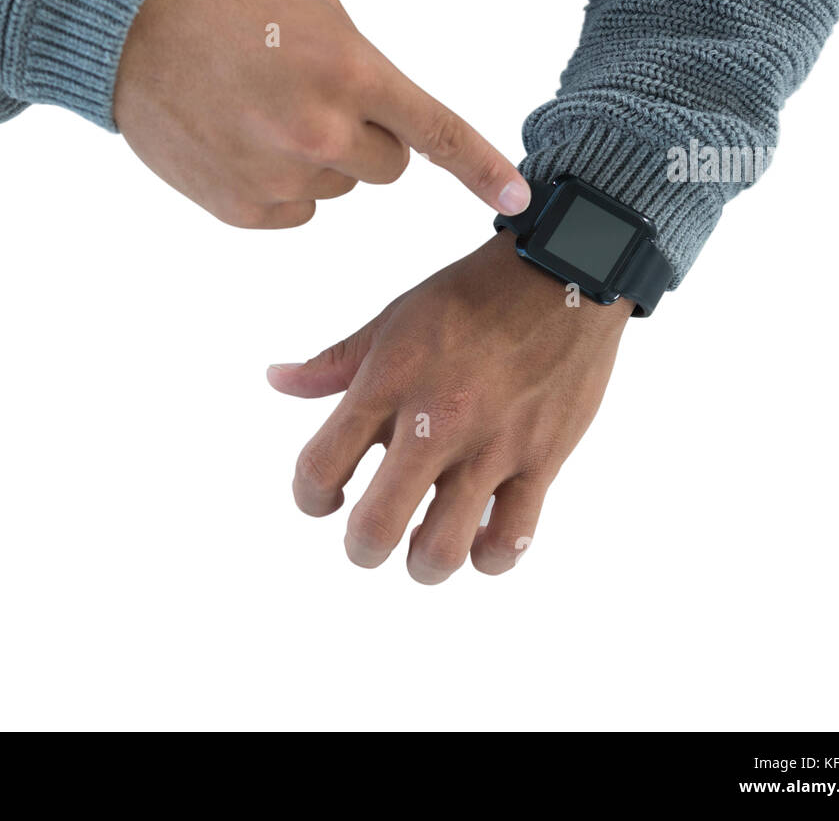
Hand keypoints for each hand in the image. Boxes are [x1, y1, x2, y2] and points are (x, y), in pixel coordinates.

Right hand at [113, 0, 530, 227]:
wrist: (134, 41)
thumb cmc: (231, 13)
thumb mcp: (318, 11)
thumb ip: (368, 68)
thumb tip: (393, 121)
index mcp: (350, 75)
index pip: (437, 133)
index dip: (483, 170)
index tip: (520, 200)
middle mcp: (321, 135)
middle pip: (388, 169)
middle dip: (367, 141)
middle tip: (315, 104)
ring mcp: (280, 179)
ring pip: (339, 189)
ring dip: (318, 161)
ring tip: (264, 117)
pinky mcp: (245, 211)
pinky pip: (298, 211)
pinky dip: (281, 185)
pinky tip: (244, 145)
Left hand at [267, 230, 631, 582]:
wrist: (562, 274)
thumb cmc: (469, 298)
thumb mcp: (392, 320)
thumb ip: (333, 363)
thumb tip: (276, 380)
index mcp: (387, 384)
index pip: (318, 467)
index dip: (309, 498)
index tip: (325, 498)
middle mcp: (434, 421)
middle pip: (375, 527)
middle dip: (361, 549)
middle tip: (369, 541)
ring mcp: (490, 447)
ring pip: (443, 550)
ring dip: (424, 566)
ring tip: (424, 551)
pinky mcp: (542, 460)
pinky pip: (512, 539)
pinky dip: (491, 558)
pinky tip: (482, 543)